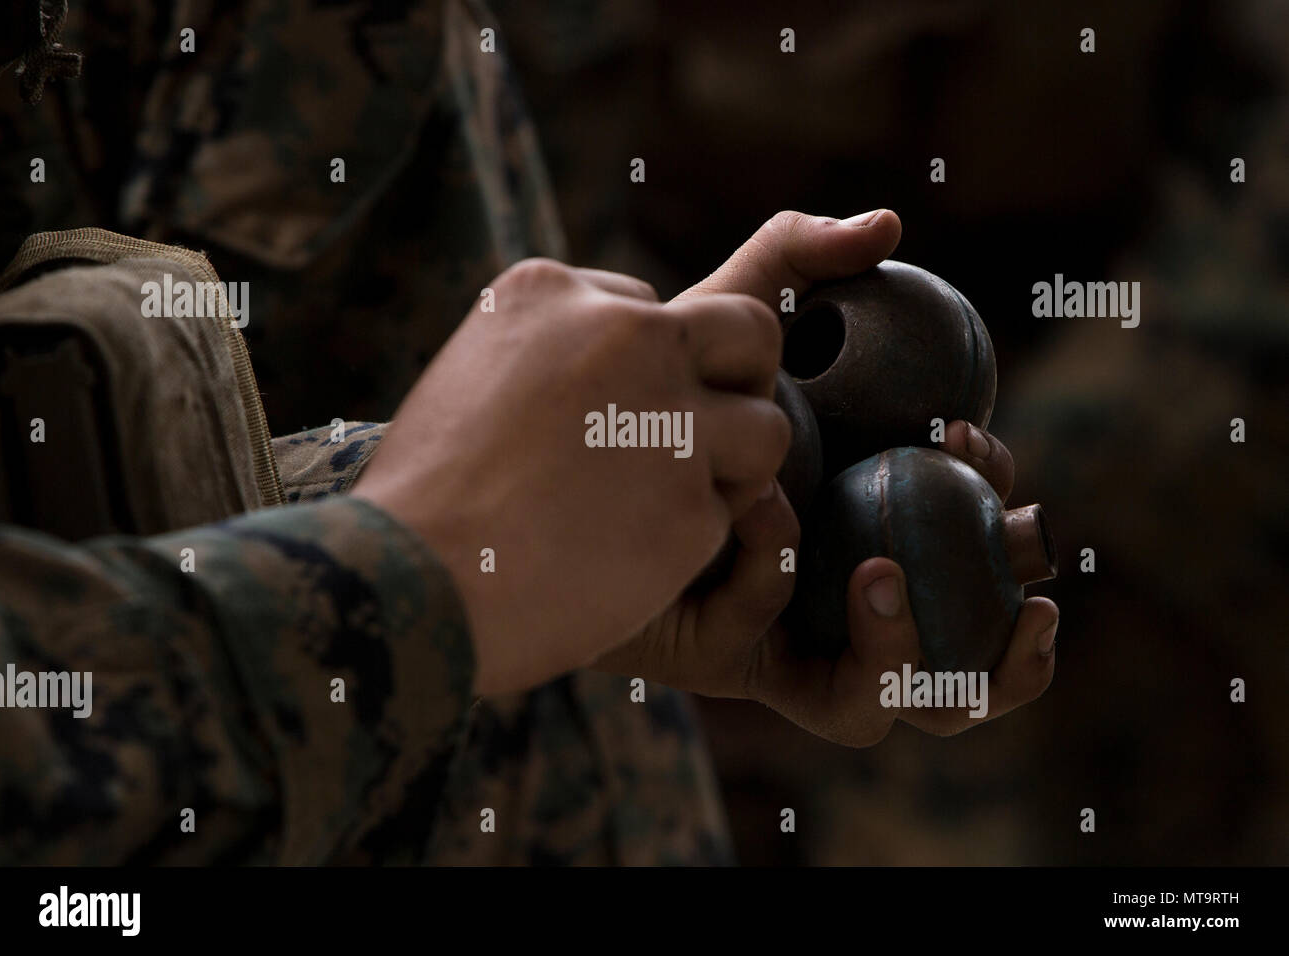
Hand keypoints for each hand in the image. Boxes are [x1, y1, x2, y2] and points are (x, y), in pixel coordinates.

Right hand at [352, 259, 788, 695]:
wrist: (408, 581)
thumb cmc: (422, 494)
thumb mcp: (469, 377)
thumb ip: (547, 354)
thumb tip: (601, 369)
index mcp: (554, 292)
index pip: (647, 310)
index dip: (646, 368)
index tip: (611, 417)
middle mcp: (626, 335)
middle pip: (744, 332)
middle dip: (738, 383)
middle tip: (703, 436)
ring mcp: (667, 417)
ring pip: (767, 426)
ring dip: (735, 467)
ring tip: (671, 506)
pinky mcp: (692, 504)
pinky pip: (736, 513)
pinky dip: (698, 538)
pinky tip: (636, 559)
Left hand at [595, 211, 1056, 743]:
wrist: (573, 446)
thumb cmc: (671, 381)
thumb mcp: (736, 309)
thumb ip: (804, 257)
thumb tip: (890, 222)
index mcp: (888, 512)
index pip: (983, 527)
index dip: (1002, 493)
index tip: (963, 435)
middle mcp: (861, 589)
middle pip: (978, 644)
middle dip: (1015, 626)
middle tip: (1003, 544)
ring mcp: (809, 640)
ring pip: (908, 701)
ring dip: (927, 657)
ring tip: (882, 575)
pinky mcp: (749, 669)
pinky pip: (812, 681)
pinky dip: (792, 591)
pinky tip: (760, 518)